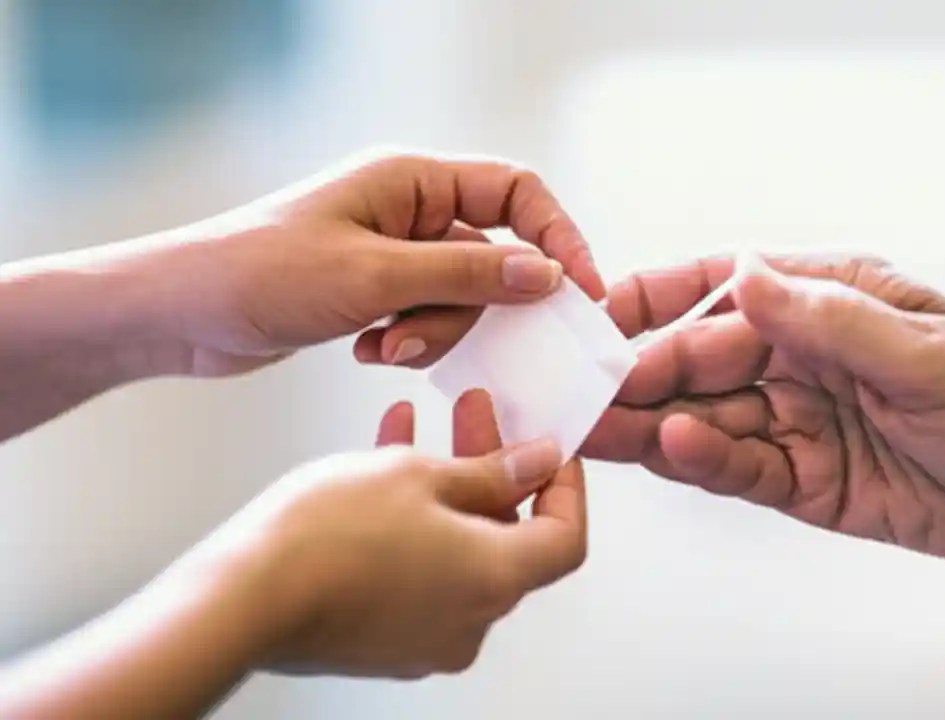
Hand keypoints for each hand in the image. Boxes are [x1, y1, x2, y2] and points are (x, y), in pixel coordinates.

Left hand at [134, 149, 603, 375]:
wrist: (180, 312)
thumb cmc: (263, 274)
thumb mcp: (374, 277)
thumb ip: (466, 277)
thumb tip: (547, 275)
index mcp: (412, 180)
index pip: (516, 193)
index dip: (558, 236)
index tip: (581, 292)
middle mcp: (409, 210)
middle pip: (491, 257)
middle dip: (470, 309)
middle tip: (430, 339)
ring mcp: (394, 253)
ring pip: (460, 298)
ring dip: (433, 333)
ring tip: (384, 350)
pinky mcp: (376, 292)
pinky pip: (426, 319)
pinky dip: (409, 341)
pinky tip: (368, 352)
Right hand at [203, 393, 586, 677]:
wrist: (240, 598)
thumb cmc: (327, 537)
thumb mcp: (418, 475)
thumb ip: (490, 470)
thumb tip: (536, 463)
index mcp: (496, 580)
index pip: (564, 538)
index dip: (565, 488)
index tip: (549, 449)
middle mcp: (469, 619)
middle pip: (505, 536)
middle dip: (491, 467)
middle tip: (476, 412)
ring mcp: (423, 634)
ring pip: (454, 545)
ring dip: (444, 484)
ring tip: (422, 424)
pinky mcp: (379, 636)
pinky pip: (414, 566)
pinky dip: (410, 517)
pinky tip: (382, 459)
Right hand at [586, 254, 944, 561]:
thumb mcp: (930, 356)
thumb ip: (834, 322)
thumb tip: (749, 275)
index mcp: (830, 299)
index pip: (729, 286)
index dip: (661, 293)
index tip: (603, 308)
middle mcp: (803, 354)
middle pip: (703, 355)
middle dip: (643, 369)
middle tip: (587, 388)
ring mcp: (798, 418)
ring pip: (708, 414)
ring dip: (651, 420)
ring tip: (599, 428)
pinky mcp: (802, 479)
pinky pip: (740, 466)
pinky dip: (702, 461)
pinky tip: (670, 451)